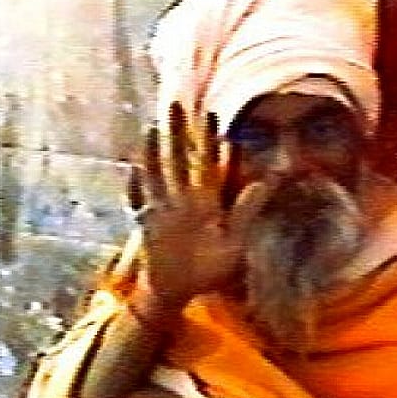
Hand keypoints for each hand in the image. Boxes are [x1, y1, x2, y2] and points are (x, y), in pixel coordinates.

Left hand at [129, 102, 272, 313]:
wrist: (165, 294)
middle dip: (175, 130)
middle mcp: (173, 201)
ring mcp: (155, 210)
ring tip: (152, 127)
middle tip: (173, 104)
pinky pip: (136, 196)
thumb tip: (263, 180)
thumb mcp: (234, 245)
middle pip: (173, 159)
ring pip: (152, 172)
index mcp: (198, 203)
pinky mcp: (143, 222)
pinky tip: (132, 170)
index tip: (208, 115)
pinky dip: (134, 180)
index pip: (203, 164)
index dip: (206, 139)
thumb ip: (246, 210)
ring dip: (152, 148)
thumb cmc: (205, 272)